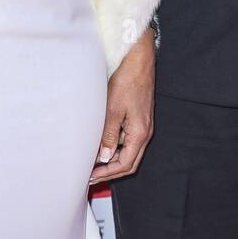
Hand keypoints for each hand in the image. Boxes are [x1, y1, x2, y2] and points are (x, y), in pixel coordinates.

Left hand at [89, 28, 154, 185]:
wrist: (139, 61)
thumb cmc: (128, 82)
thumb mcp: (113, 110)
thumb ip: (110, 136)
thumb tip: (105, 158)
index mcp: (140, 133)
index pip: (125, 164)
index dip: (108, 173)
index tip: (92, 176)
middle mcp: (145, 132)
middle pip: (130, 162)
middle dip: (111, 171)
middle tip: (92, 175)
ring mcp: (143, 125)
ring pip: (129, 152)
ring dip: (113, 160)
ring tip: (94, 162)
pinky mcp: (139, 117)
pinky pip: (129, 140)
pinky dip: (116, 147)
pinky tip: (103, 144)